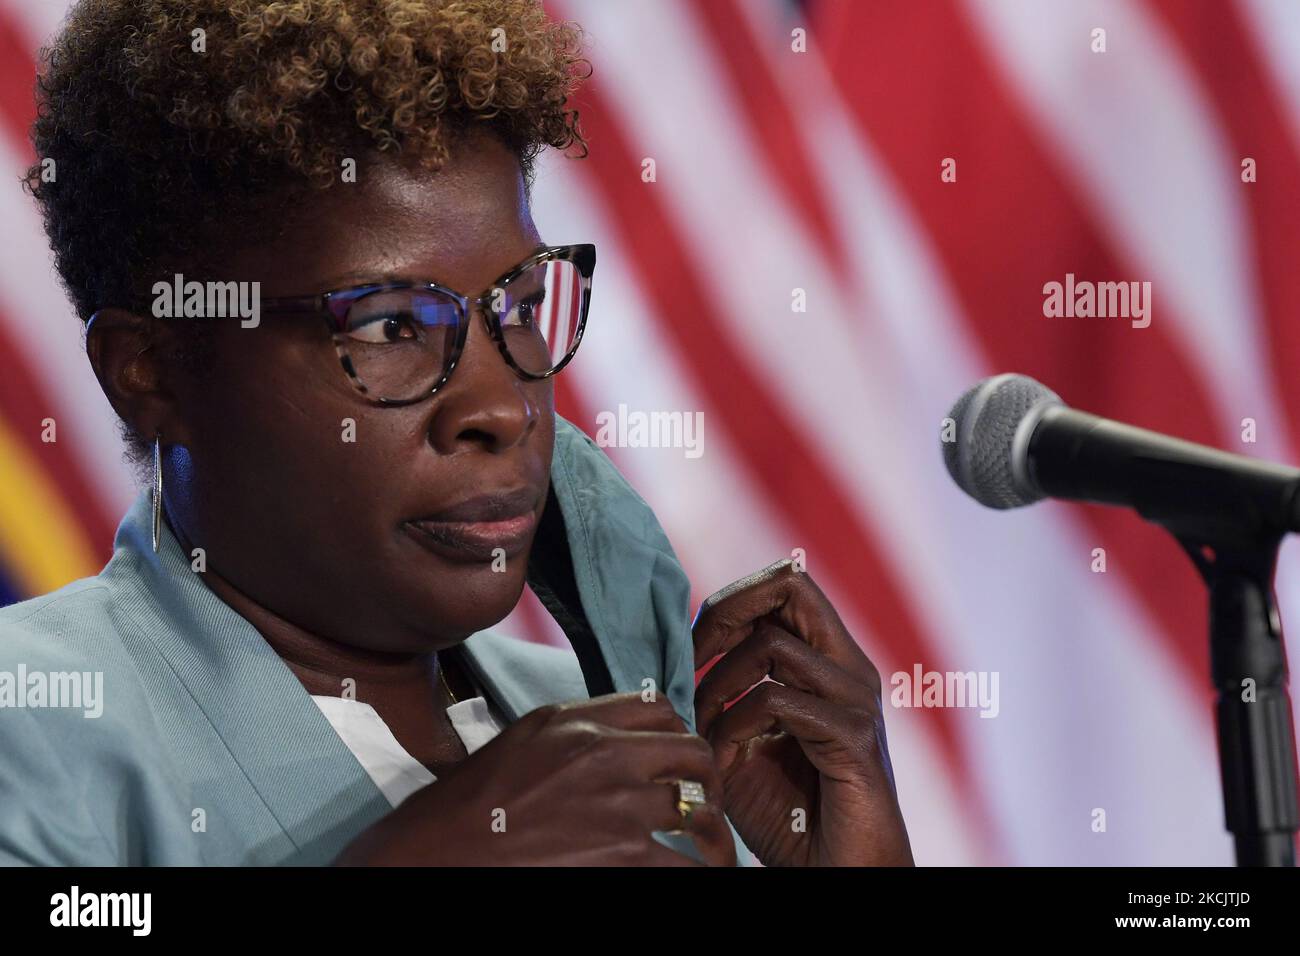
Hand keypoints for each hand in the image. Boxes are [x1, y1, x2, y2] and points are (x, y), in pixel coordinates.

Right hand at [334, 692, 736, 865]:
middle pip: (693, 754)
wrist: (431, 857)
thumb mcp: (517, 743)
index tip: (682, 763)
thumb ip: (570, 733)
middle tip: (708, 808)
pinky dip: (699, 874)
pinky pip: (686, 866)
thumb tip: (615, 742)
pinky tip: (697, 879)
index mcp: (574, 721)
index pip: (659, 711)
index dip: (680, 736)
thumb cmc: (462, 808)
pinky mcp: (623, 857)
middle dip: (709, 782)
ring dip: (715, 836)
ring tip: (715, 855)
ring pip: (701, 812)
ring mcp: (617, 806)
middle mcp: (603, 754)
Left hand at [693, 559, 912, 865]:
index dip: (730, 601)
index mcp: (829, 663)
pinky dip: (735, 726)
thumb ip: (721, 696)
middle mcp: (850, 669)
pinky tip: (725, 761)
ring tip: (705, 733)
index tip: (691, 649)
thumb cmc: (789, 815)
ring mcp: (857, 699)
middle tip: (690, 664)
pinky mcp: (854, 736)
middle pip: (791, 584)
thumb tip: (675, 658)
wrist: (835, 875)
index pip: (786, 586)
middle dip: (726, 614)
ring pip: (771, 645)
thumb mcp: (742, 742)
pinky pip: (776, 700)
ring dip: (718, 688)